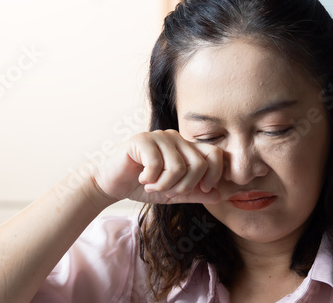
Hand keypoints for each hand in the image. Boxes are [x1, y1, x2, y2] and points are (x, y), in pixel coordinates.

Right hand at [92, 129, 223, 203]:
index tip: (203, 189)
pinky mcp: (142, 140)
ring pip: (178, 167)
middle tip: (168, 192)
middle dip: (185, 187)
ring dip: (164, 185)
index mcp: (187, 148)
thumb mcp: (173, 194)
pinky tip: (142, 179)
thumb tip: (220, 195)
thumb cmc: (143, 186)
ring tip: (152, 187)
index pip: (215, 154)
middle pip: (198, 164)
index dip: (214, 175)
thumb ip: (195, 193)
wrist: (113, 184)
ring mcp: (159, 136)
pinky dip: (150, 179)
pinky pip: (157, 164)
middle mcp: (176, 138)